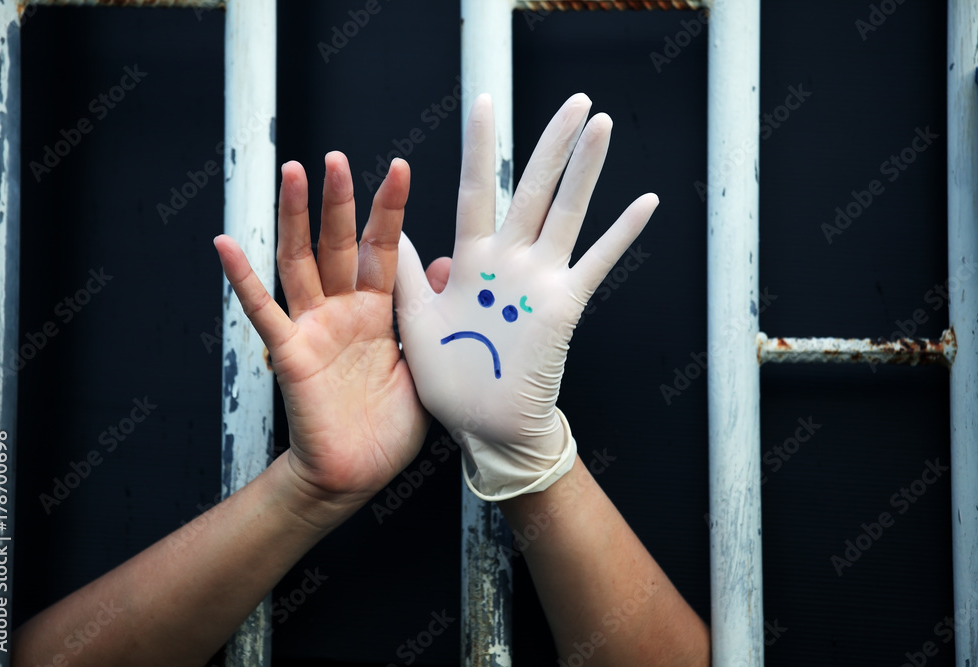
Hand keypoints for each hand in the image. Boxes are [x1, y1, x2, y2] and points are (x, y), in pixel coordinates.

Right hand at [214, 155, 428, 514]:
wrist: (358, 473)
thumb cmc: (389, 426)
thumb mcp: (425, 363)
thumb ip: (431, 314)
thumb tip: (448, 265)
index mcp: (379, 312)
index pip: (383, 249)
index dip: (389, 209)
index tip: (399, 167)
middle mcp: (343, 311)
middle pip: (337, 244)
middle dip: (338, 201)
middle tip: (336, 156)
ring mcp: (314, 328)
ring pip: (300, 262)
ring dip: (295, 219)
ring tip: (292, 173)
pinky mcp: (290, 353)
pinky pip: (263, 312)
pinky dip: (243, 279)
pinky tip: (227, 244)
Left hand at [394, 93, 658, 500]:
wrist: (485, 427)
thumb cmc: (450, 380)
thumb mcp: (417, 321)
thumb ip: (407, 274)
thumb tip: (390, 231)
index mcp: (470, 262)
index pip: (476, 190)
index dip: (479, 146)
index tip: (484, 102)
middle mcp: (508, 262)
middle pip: (530, 188)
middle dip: (550, 143)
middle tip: (574, 99)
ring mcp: (539, 281)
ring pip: (565, 213)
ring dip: (585, 170)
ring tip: (601, 125)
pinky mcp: (563, 306)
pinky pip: (596, 263)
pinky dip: (620, 234)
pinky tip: (643, 201)